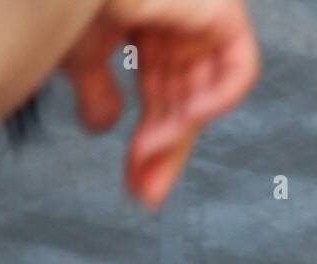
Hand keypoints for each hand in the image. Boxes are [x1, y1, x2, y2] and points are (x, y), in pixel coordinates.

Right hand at [59, 0, 259, 207]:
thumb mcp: (77, 51)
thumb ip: (96, 89)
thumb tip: (101, 128)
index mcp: (145, 24)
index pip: (160, 97)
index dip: (152, 145)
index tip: (138, 188)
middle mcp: (177, 23)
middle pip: (183, 103)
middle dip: (165, 152)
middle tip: (145, 192)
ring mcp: (199, 17)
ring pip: (204, 94)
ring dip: (178, 133)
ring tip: (149, 156)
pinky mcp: (220, 11)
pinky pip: (238, 68)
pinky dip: (220, 99)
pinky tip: (187, 119)